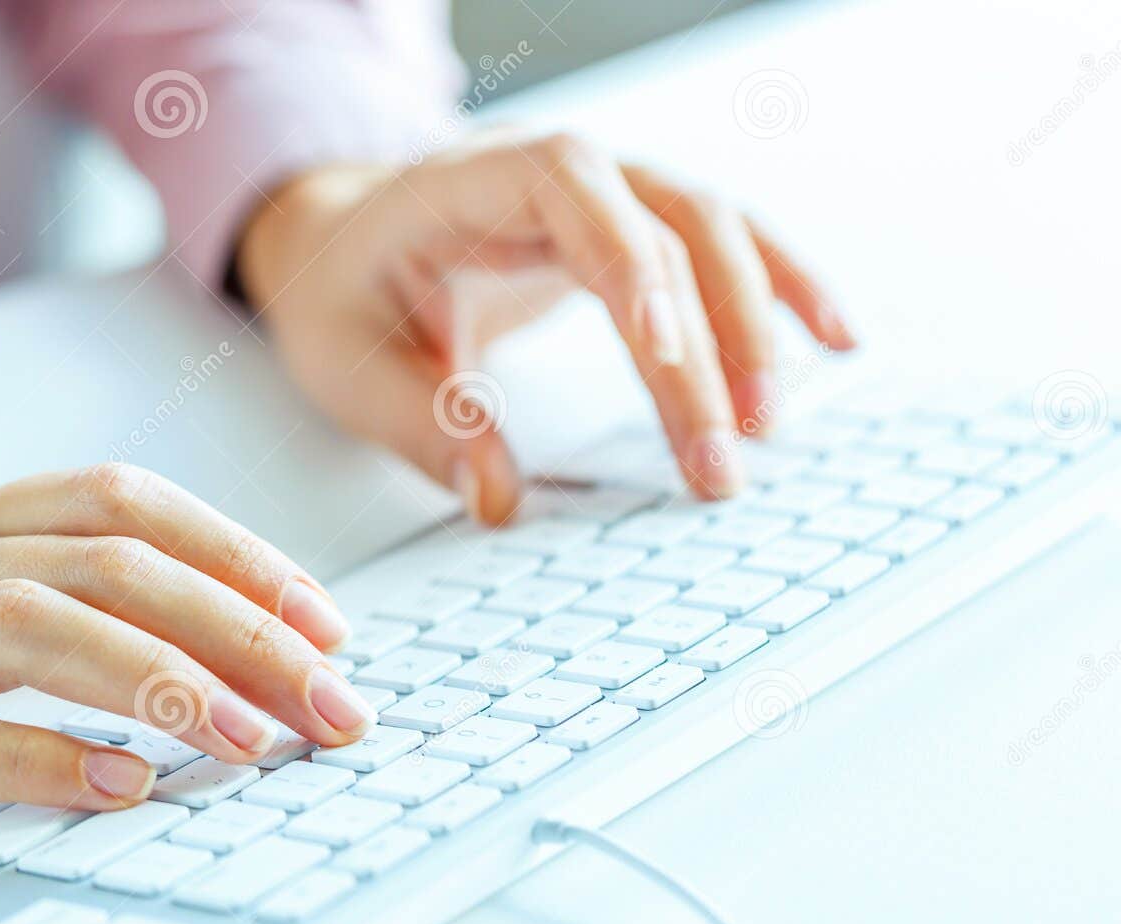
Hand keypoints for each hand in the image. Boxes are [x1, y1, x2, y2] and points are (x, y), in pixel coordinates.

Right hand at [0, 465, 374, 807]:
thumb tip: (127, 637)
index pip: (122, 504)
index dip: (238, 553)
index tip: (322, 615)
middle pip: (115, 561)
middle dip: (246, 625)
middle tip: (337, 700)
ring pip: (38, 624)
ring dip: (165, 678)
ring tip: (258, 739)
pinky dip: (36, 757)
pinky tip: (119, 788)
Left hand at [237, 132, 855, 522]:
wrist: (343, 240)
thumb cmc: (344, 292)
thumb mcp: (345, 364)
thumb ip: (420, 422)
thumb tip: (498, 498)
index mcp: (469, 181)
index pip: (570, 188)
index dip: (627, 259)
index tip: (667, 353)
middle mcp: (553, 172)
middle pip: (663, 224)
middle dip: (705, 339)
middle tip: (722, 455)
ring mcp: (603, 194)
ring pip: (711, 229)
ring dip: (755, 322)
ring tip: (770, 425)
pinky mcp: (631, 230)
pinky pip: (722, 246)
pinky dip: (779, 289)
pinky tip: (833, 340)